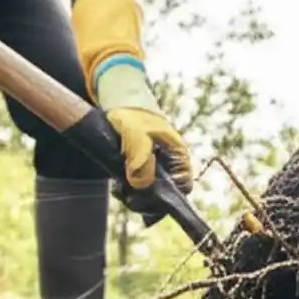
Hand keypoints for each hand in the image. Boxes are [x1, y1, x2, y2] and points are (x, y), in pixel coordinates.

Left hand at [71, 0, 193, 191]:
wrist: (115, 98)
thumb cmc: (130, 112)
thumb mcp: (135, 134)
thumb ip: (140, 159)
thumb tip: (141, 185)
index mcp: (178, 155)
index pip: (184, 187)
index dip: (169, 198)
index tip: (149, 197)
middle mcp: (169, 164)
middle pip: (165, 196)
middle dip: (147, 200)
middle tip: (128, 195)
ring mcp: (154, 167)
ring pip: (150, 194)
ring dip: (135, 197)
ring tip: (120, 188)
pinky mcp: (138, 168)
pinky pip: (137, 189)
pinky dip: (128, 191)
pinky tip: (118, 186)